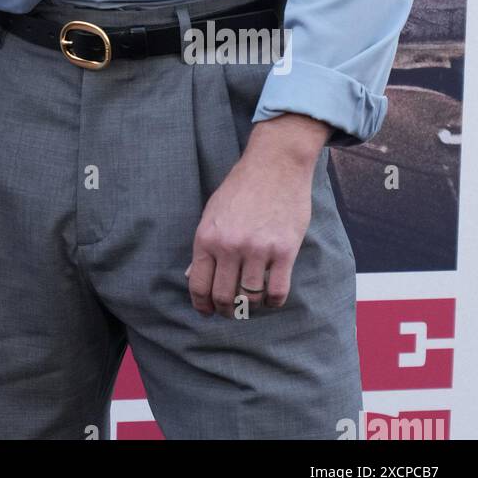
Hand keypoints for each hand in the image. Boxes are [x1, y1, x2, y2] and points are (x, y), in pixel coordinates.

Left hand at [186, 120, 323, 317]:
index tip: (207, 312)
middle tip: (231, 312)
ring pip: (251, 298)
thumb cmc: (241, 188)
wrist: (274, 165)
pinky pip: (278, 291)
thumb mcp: (212, 212)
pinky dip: (274, 301)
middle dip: (226, 310)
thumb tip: (192, 276)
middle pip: (224, 297)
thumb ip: (205, 245)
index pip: (199, 285)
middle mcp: (230, 246)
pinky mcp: (284, 251)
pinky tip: (271, 297)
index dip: (202, 305)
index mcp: (207, 237)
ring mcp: (258, 250)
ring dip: (250, 307)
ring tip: (252, 303)